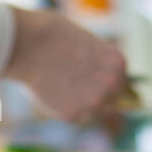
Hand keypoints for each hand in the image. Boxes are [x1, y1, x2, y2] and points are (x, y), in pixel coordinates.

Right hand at [3, 8, 128, 122]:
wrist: (30, 44)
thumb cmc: (54, 36)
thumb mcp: (87, 44)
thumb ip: (98, 64)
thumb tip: (97, 80)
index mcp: (118, 64)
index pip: (122, 82)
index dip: (107, 82)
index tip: (94, 81)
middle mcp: (111, 86)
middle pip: (112, 101)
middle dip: (98, 96)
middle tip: (78, 88)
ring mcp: (92, 102)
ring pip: (92, 111)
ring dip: (82, 103)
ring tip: (62, 86)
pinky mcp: (72, 115)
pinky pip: (74, 115)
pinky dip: (65, 107)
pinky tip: (52, 91)